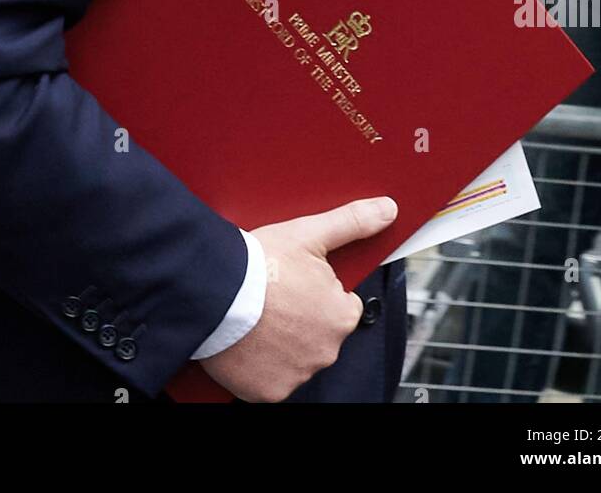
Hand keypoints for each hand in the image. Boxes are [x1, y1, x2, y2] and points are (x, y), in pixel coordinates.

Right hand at [198, 195, 397, 402]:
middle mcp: (326, 351)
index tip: (296, 282)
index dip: (319, 290)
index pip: (343, 305)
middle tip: (274, 297)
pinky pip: (271, 378)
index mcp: (342, 315)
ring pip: (296, 355)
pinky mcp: (269, 391)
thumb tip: (387, 209)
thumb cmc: (260, 264)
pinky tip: (248, 340)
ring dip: (282, 341)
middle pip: (320, 332)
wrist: (212, 291)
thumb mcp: (309, 233)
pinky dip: (261, 365)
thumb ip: (352, 222)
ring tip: (258, 316)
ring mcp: (297, 374)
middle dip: (302, 318)